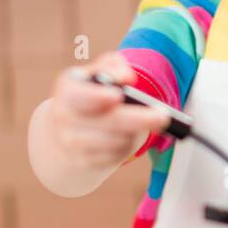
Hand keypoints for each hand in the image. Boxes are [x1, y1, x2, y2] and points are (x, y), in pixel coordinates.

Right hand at [48, 52, 171, 169]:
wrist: (68, 129)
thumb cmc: (91, 95)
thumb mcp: (97, 74)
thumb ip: (112, 65)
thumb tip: (126, 76)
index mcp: (68, 89)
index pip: (79, 94)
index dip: (97, 96)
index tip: (117, 95)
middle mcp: (64, 116)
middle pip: (108, 121)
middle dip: (138, 119)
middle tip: (163, 116)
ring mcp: (71, 142)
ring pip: (114, 141)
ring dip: (134, 132)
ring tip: (146, 122)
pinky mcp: (83, 161)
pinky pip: (113, 156)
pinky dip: (125, 147)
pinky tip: (129, 137)